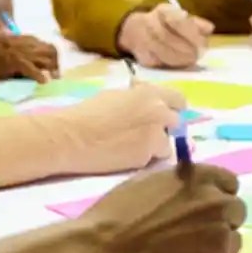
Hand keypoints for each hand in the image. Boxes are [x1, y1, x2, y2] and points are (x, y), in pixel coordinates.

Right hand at [0, 33, 58, 81]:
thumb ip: (7, 52)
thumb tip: (17, 66)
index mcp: (14, 38)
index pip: (40, 43)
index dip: (50, 55)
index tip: (52, 67)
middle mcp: (18, 42)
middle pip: (47, 49)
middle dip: (55, 62)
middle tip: (56, 76)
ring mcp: (14, 50)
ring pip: (43, 56)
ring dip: (51, 68)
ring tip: (54, 79)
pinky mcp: (9, 61)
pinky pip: (29, 67)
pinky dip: (38, 75)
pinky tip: (43, 82)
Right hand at [59, 83, 186, 171]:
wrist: (72, 137)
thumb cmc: (88, 112)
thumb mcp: (116, 94)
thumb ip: (137, 95)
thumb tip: (143, 94)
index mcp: (151, 94)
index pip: (179, 99)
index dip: (172, 107)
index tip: (165, 113)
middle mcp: (159, 114)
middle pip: (177, 123)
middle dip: (166, 127)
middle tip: (149, 132)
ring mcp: (155, 137)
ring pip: (167, 144)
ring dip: (156, 145)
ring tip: (134, 146)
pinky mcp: (146, 158)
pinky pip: (152, 159)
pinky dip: (143, 158)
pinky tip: (125, 155)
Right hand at [80, 164, 244, 252]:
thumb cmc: (114, 216)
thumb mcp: (150, 181)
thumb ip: (181, 182)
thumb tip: (195, 188)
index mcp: (201, 178)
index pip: (230, 184)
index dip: (216, 196)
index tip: (203, 209)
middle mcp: (217, 205)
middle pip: (236, 213)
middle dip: (219, 221)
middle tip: (192, 235)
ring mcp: (219, 239)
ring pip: (231, 243)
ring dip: (214, 247)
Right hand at [120, 5, 213, 68]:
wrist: (137, 31)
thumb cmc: (166, 24)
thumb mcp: (181, 17)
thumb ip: (196, 23)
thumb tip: (209, 28)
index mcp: (162, 11)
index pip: (176, 20)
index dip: (191, 33)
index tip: (202, 42)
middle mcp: (149, 23)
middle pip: (168, 37)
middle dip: (187, 48)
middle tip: (199, 54)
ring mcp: (143, 41)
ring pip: (164, 52)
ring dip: (181, 58)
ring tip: (192, 59)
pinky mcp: (143, 58)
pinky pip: (160, 63)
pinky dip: (173, 64)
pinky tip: (181, 63)